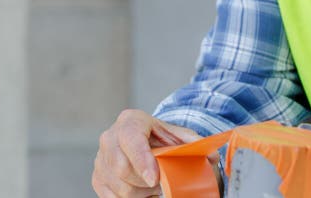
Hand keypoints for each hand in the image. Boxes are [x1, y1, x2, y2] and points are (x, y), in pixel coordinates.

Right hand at [92, 109, 219, 197]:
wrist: (144, 140)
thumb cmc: (162, 138)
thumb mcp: (178, 135)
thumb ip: (193, 143)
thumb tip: (213, 157)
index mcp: (130, 121)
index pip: (131, 140)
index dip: (142, 160)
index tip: (154, 178)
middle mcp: (109, 137)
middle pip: (122, 168)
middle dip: (145, 182)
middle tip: (161, 184)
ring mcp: (100, 158)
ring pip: (119, 186)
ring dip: (141, 193)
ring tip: (154, 187)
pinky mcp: (97, 177)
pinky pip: (111, 197)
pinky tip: (143, 192)